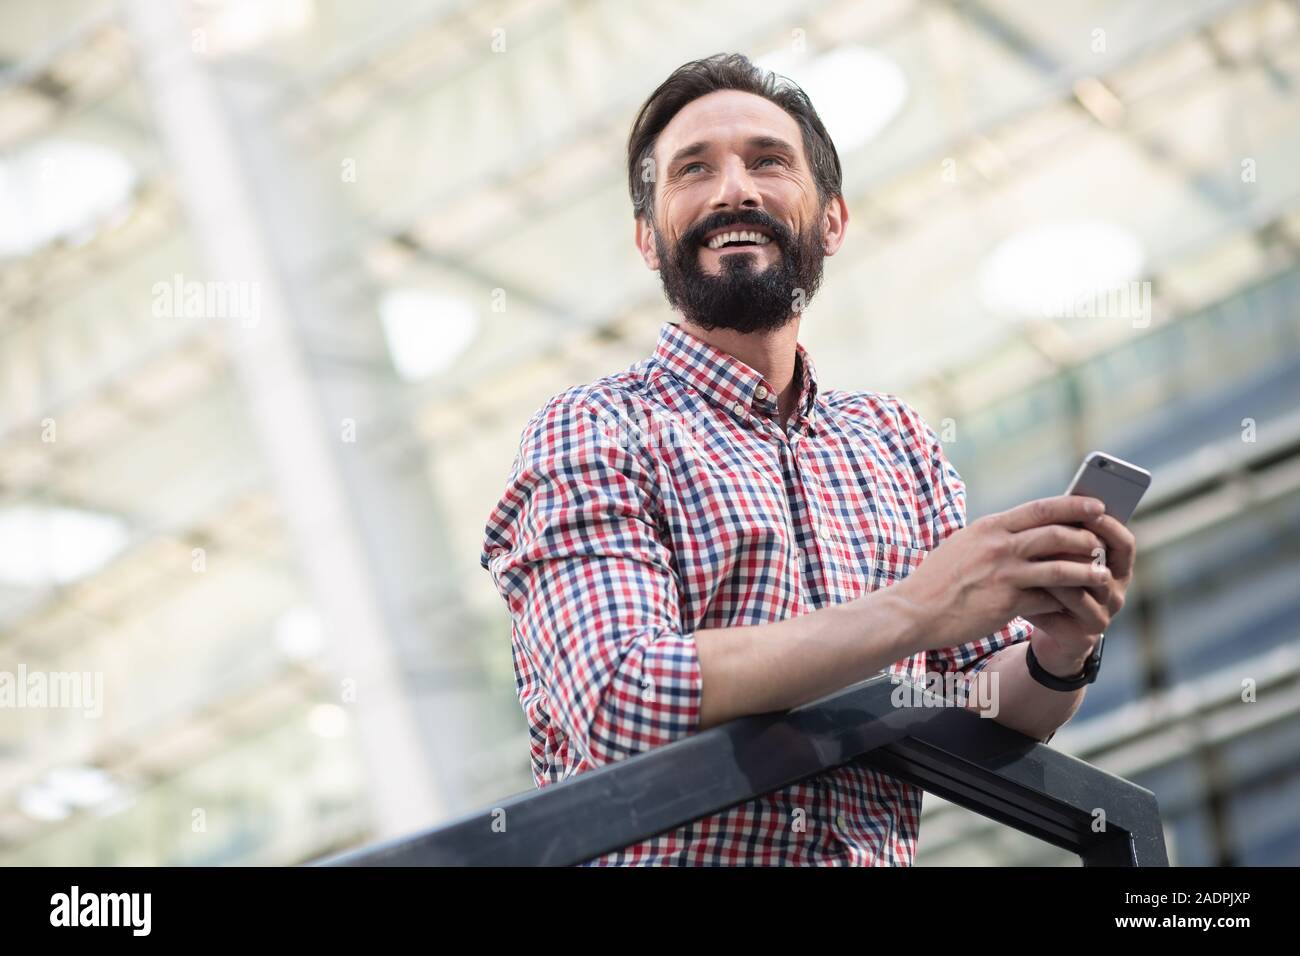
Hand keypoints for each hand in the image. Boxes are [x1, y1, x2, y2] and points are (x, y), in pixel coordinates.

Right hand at [893, 494, 1111, 653]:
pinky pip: (1047, 600)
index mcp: (989, 527)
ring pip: (1060, 567)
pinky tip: (1075, 605)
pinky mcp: (1007, 603)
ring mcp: (1004, 574)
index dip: (1073, 505)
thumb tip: (1022, 529)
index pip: (1040, 508)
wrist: (914, 610)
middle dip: (1087, 537)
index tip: (1096, 504)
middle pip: (1056, 534)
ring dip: (1086, 571)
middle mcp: (999, 546)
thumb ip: (994, 536)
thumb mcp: (963, 545)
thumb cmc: (937, 579)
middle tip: (1105, 541)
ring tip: (1102, 575)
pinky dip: (1065, 602)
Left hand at [1027, 512, 1136, 676]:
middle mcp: (1116, 594)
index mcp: (1117, 570)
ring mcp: (1102, 617)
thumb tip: (1056, 503)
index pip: (1124, 543)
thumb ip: (1068, 538)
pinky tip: (1014, 589)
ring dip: (1049, 574)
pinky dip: (1034, 599)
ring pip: (1076, 590)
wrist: (1054, 634)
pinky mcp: (1081, 637)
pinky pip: (1057, 614)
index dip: (1109, 526)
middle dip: (1071, 549)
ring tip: (1026, 560)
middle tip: (1044, 533)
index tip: (1091, 509)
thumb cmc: (1058, 585)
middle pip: (1099, 567)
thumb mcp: (1066, 560)